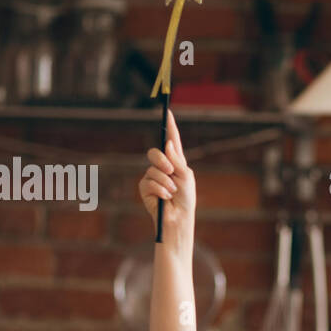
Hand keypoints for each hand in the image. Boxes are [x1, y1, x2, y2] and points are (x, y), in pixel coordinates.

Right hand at [137, 110, 195, 226]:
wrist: (178, 217)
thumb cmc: (185, 198)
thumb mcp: (185, 177)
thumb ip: (176, 160)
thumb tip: (167, 144)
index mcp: (175, 161)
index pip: (171, 141)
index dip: (169, 127)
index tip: (167, 112)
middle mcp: (162, 167)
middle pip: (155, 152)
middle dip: (162, 160)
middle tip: (170, 171)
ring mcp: (152, 176)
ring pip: (153, 169)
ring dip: (165, 181)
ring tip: (172, 192)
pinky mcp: (145, 187)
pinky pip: (148, 182)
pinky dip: (159, 189)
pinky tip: (164, 197)